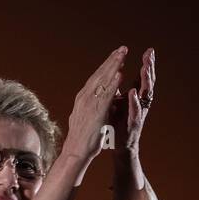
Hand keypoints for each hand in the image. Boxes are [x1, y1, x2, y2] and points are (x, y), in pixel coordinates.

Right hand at [61, 46, 128, 162]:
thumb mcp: (85, 115)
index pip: (96, 78)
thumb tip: (92, 98)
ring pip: (103, 81)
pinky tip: (120, 74)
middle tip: (122, 48)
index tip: (115, 56)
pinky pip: (106, 95)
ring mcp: (90, 104)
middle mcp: (84, 97)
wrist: (75, 151)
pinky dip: (113, 84)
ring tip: (123, 55)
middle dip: (111, 60)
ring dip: (113, 66)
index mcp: (83, 98)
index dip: (106, 65)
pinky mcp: (96, 112)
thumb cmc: (82, 137)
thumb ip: (89, 105)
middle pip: (99, 75)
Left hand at [109, 47, 154, 159]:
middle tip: (151, 54)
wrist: (117, 145)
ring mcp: (138, 113)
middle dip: (149, 67)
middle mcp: (141, 103)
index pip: (143, 77)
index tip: (150, 50)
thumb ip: (119, 89)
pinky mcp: (133, 124)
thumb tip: (116, 73)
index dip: (147, 64)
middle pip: (147, 82)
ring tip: (145, 68)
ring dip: (145, 81)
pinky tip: (133, 93)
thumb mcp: (117, 102)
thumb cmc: (117, 122)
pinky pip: (135, 111)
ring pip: (145, 94)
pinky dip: (134, 102)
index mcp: (136, 96)